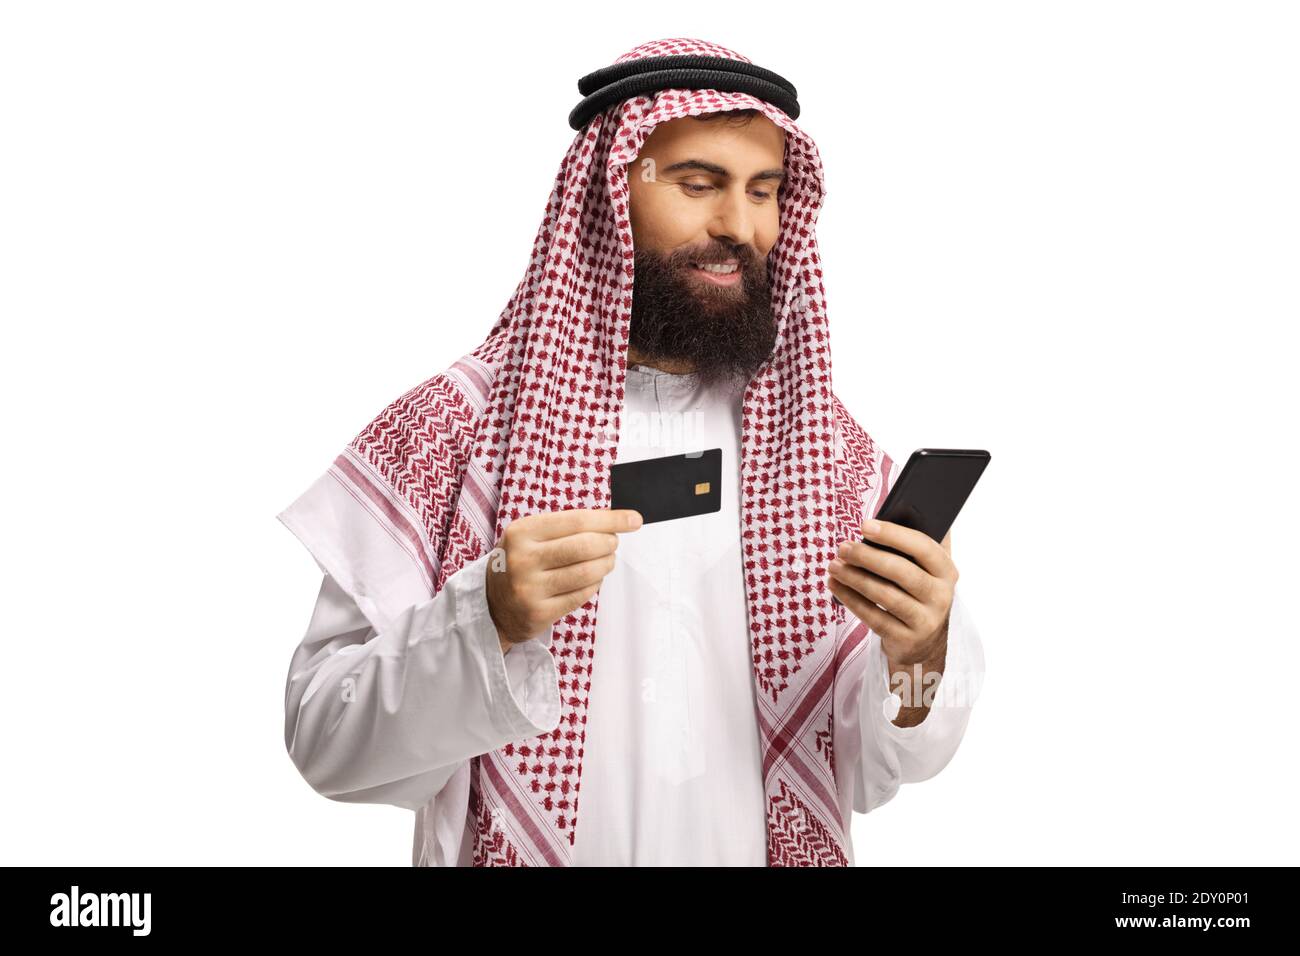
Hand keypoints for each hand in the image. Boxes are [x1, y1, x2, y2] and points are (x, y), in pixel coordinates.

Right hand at [485, 508, 642, 651]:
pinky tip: (592, 579)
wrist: (490, 606)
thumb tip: (613, 521)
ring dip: (606, 564)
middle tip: (614, 543)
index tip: (633, 519)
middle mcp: (523, 559)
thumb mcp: (529, 537)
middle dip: (609, 543)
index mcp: (521, 532)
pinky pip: (582, 595)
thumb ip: (565, 527)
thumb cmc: (518, 563)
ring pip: (587, 572)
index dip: (610, 519)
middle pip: (584, 546)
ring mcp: (530, 589)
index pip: (576, 520)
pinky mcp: (539, 613)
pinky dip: (595, 584)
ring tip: (606, 560)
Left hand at [826, 520, 956, 666]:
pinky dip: (851, 600)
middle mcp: (941, 596)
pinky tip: (836, 587)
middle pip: (902, 572)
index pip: (923, 547)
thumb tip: (907, 507)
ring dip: (855, 578)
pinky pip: (874, 617)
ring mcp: (925, 620)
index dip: (893, 534)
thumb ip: (920, 541)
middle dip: (868, 557)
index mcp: (947, 570)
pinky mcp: (906, 639)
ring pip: (885, 595)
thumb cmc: (919, 591)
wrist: (927, 640)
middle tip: (843, 547)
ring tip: (834, 566)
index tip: (864, 525)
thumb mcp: (928, 568)